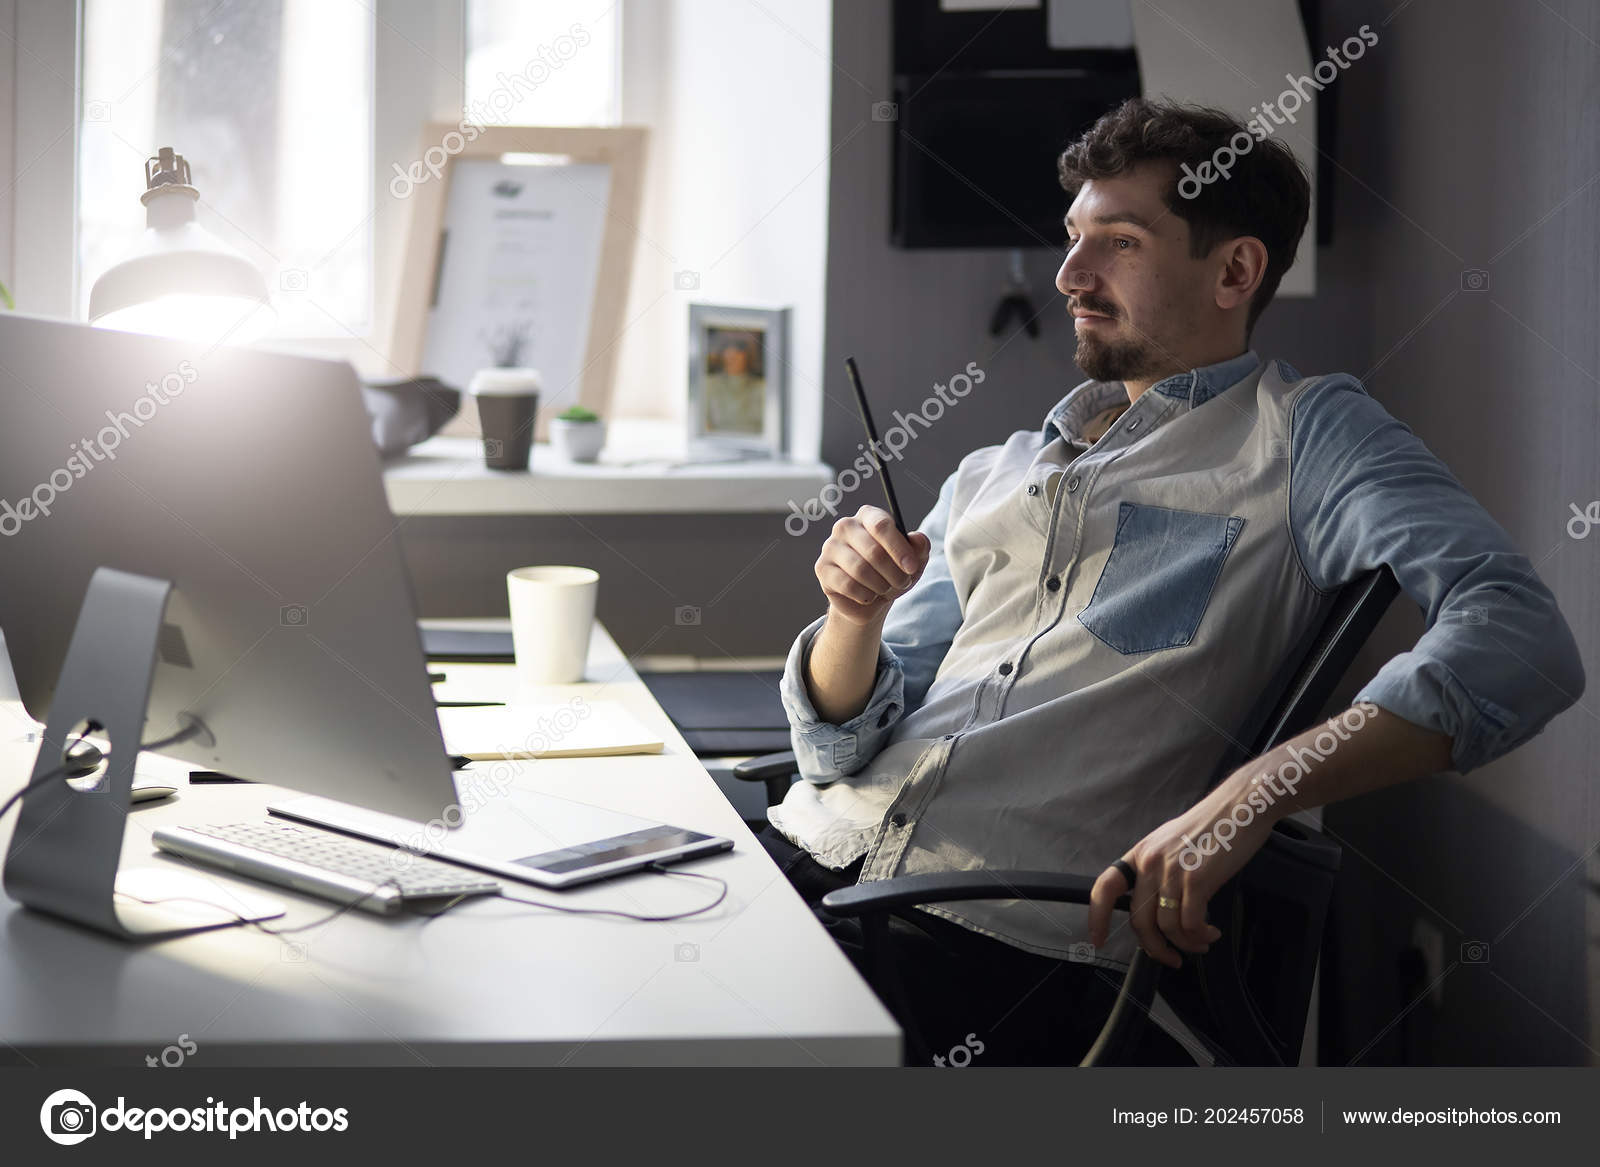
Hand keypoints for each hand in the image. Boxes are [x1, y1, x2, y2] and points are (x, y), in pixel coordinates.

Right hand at [814, 505, 929, 626]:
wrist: (870, 598)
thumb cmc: (891, 572)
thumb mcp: (913, 561)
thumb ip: (919, 547)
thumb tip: (918, 539)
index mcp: (869, 516)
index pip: (881, 525)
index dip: (899, 548)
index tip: (911, 567)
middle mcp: (846, 526)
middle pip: (873, 551)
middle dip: (894, 573)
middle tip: (902, 582)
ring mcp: (830, 546)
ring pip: (860, 570)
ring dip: (880, 586)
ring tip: (885, 589)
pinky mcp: (822, 568)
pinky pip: (848, 585)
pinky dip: (865, 595)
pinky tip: (868, 595)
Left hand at [1086, 774, 1277, 968]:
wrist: (1239, 808)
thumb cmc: (1210, 827)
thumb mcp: (1170, 842)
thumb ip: (1158, 869)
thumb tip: (1156, 904)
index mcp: (1140, 853)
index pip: (1106, 887)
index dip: (1097, 916)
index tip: (1098, 939)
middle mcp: (1150, 863)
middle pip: (1139, 921)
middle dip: (1154, 948)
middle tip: (1171, 959)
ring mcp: (1172, 871)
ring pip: (1166, 927)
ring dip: (1185, 944)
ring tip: (1201, 942)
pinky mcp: (1197, 880)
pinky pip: (1190, 923)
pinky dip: (1200, 936)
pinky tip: (1210, 933)